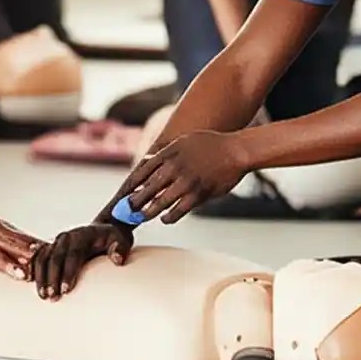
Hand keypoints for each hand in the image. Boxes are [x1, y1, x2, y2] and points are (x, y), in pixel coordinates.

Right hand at [31, 222, 132, 299]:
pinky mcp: (52, 248)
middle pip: (55, 257)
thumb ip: (120, 248)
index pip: (73, 254)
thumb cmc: (113, 239)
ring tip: (43, 296)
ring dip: (41, 277)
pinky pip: (38, 257)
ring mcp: (57, 242)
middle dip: (52, 278)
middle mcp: (67, 237)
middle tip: (52, 297)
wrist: (103, 230)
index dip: (68, 271)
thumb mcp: (122, 240)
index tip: (66, 289)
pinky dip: (33, 269)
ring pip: (43, 258)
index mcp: (82, 235)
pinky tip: (31, 283)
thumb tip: (117, 259)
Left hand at [123, 131, 249, 224]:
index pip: (143, 171)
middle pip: (148, 188)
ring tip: (141, 217)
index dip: (131, 185)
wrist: (236, 151)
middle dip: (135, 201)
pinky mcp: (198, 194)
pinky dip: (169, 217)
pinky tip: (165, 219)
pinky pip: (179, 210)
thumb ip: (166, 152)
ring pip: (160, 202)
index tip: (124, 193)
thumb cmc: (211, 144)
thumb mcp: (184, 141)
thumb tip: (147, 161)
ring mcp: (186, 181)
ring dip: (148, 212)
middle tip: (126, 210)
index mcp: (169, 153)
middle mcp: (174, 167)